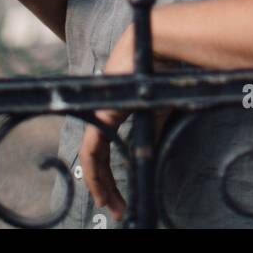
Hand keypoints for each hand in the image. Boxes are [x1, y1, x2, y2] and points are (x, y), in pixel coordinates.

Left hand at [79, 28, 174, 223]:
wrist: (160, 44)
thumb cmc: (162, 70)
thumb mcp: (158, 109)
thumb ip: (151, 130)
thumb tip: (149, 153)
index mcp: (114, 109)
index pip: (104, 147)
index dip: (107, 172)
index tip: (116, 194)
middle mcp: (103, 111)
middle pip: (97, 156)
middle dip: (103, 185)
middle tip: (115, 209)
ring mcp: (100, 111)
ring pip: (91, 156)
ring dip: (98, 184)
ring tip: (110, 205)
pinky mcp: (102, 112)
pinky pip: (91, 150)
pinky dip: (94, 173)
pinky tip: (101, 190)